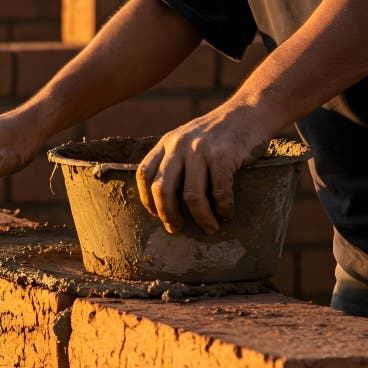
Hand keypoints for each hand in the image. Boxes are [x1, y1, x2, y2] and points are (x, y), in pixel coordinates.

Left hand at [136, 102, 270, 234]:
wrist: (252, 109)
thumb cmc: (219, 134)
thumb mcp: (188, 139)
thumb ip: (175, 161)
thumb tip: (167, 203)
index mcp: (167, 143)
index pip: (144, 174)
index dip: (146, 199)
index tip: (156, 215)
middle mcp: (180, 145)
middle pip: (163, 190)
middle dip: (168, 215)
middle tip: (176, 229)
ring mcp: (201, 149)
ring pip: (192, 196)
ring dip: (201, 218)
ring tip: (209, 228)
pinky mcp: (224, 155)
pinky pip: (219, 192)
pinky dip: (223, 208)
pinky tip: (226, 214)